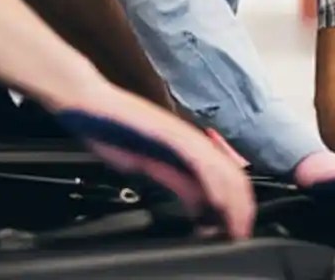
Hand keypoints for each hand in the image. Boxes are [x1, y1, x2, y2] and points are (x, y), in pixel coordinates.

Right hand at [53, 85, 253, 238]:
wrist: (94, 103)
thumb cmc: (114, 131)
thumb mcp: (150, 166)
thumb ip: (176, 182)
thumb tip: (196, 203)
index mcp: (191, 147)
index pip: (228, 175)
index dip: (237, 203)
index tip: (236, 225)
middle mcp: (193, 140)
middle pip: (234, 174)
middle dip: (240, 207)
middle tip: (238, 232)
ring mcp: (185, 136)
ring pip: (223, 170)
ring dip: (232, 202)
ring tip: (233, 225)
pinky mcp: (172, 135)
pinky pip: (200, 162)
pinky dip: (212, 185)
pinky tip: (216, 203)